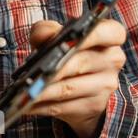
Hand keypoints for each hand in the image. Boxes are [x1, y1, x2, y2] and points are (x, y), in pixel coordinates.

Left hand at [23, 17, 126, 137]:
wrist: (82, 88)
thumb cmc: (69, 53)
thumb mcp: (58, 37)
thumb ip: (48, 31)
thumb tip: (44, 36)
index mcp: (110, 37)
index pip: (111, 32)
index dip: (93, 34)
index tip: (71, 37)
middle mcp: (112, 60)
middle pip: (81, 63)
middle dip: (54, 68)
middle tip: (32, 72)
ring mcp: (105, 85)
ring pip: (69, 88)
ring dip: (43, 91)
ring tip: (24, 92)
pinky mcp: (93, 106)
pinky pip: (63, 107)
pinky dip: (42, 106)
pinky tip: (27, 104)